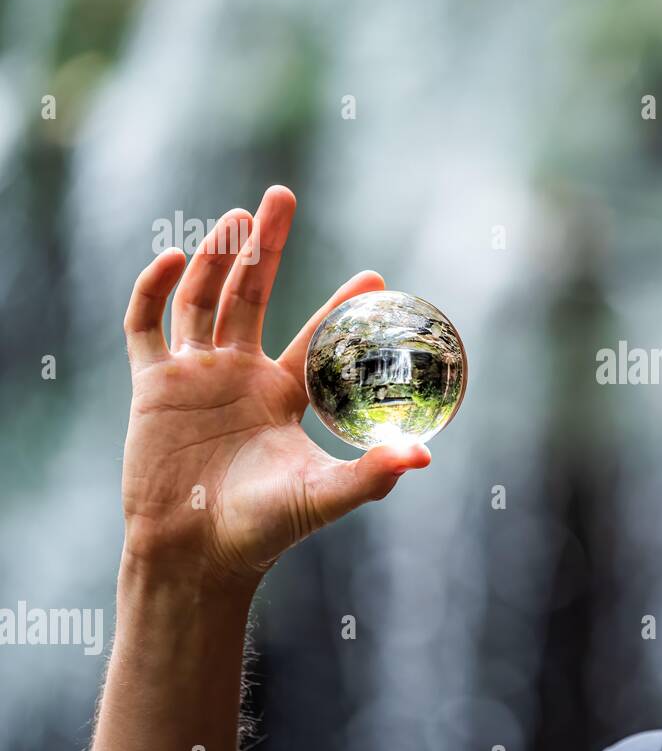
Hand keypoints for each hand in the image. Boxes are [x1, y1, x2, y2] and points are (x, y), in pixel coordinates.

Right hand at [121, 185, 429, 591]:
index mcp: (282, 395)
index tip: (373, 275)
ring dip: (216, 256)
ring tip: (238, 215)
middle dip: (265, 246)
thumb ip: (372, 474)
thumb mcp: (324, 496)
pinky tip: (172, 257)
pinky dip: (154, 290)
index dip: (340, 304)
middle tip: (281, 196)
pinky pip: (146, 326)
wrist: (194, 554)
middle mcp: (240, 376)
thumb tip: (426, 456)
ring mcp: (194, 377)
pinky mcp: (151, 386)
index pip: (315, 337)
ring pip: (203, 300)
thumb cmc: (263, 529)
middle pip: (252, 295)